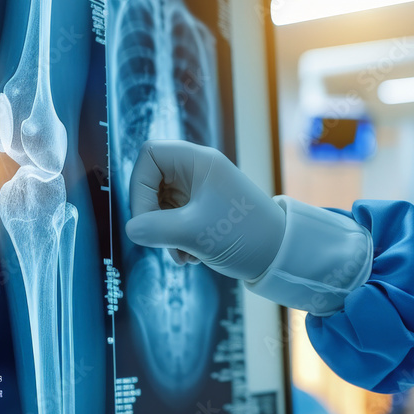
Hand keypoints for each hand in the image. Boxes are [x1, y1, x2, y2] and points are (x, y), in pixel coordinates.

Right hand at [125, 140, 285, 281]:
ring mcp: (200, 192)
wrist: (282, 256)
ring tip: (182, 255)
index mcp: (199, 162)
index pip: (149, 155)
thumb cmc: (246, 236)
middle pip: (151, 182)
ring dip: (163, 234)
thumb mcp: (194, 233)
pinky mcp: (203, 212)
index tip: (145, 218)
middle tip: (160, 240)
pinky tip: (191, 257)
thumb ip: (155, 229)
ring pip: (160, 205)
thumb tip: (131, 229)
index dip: (138, 186)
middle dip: (151, 216)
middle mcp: (198, 172)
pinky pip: (173, 220)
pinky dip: (174, 240)